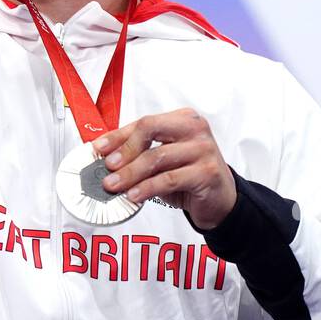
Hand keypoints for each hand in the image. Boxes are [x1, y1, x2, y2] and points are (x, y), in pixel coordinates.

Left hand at [93, 108, 236, 230]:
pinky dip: (147, 188)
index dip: (118, 135)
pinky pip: (168, 179)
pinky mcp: (207, 172)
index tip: (98, 148)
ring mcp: (204, 149)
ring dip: (130, 173)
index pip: (144, 122)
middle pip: (150, 130)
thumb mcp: (164, 160)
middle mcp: (195, 129)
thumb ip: (141, 154)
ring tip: (114, 185)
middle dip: (124, 150)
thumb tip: (106, 159)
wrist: (221, 200)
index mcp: (183, 119)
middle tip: (107, 167)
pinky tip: (134, 195)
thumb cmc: (190, 176)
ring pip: (157, 157)